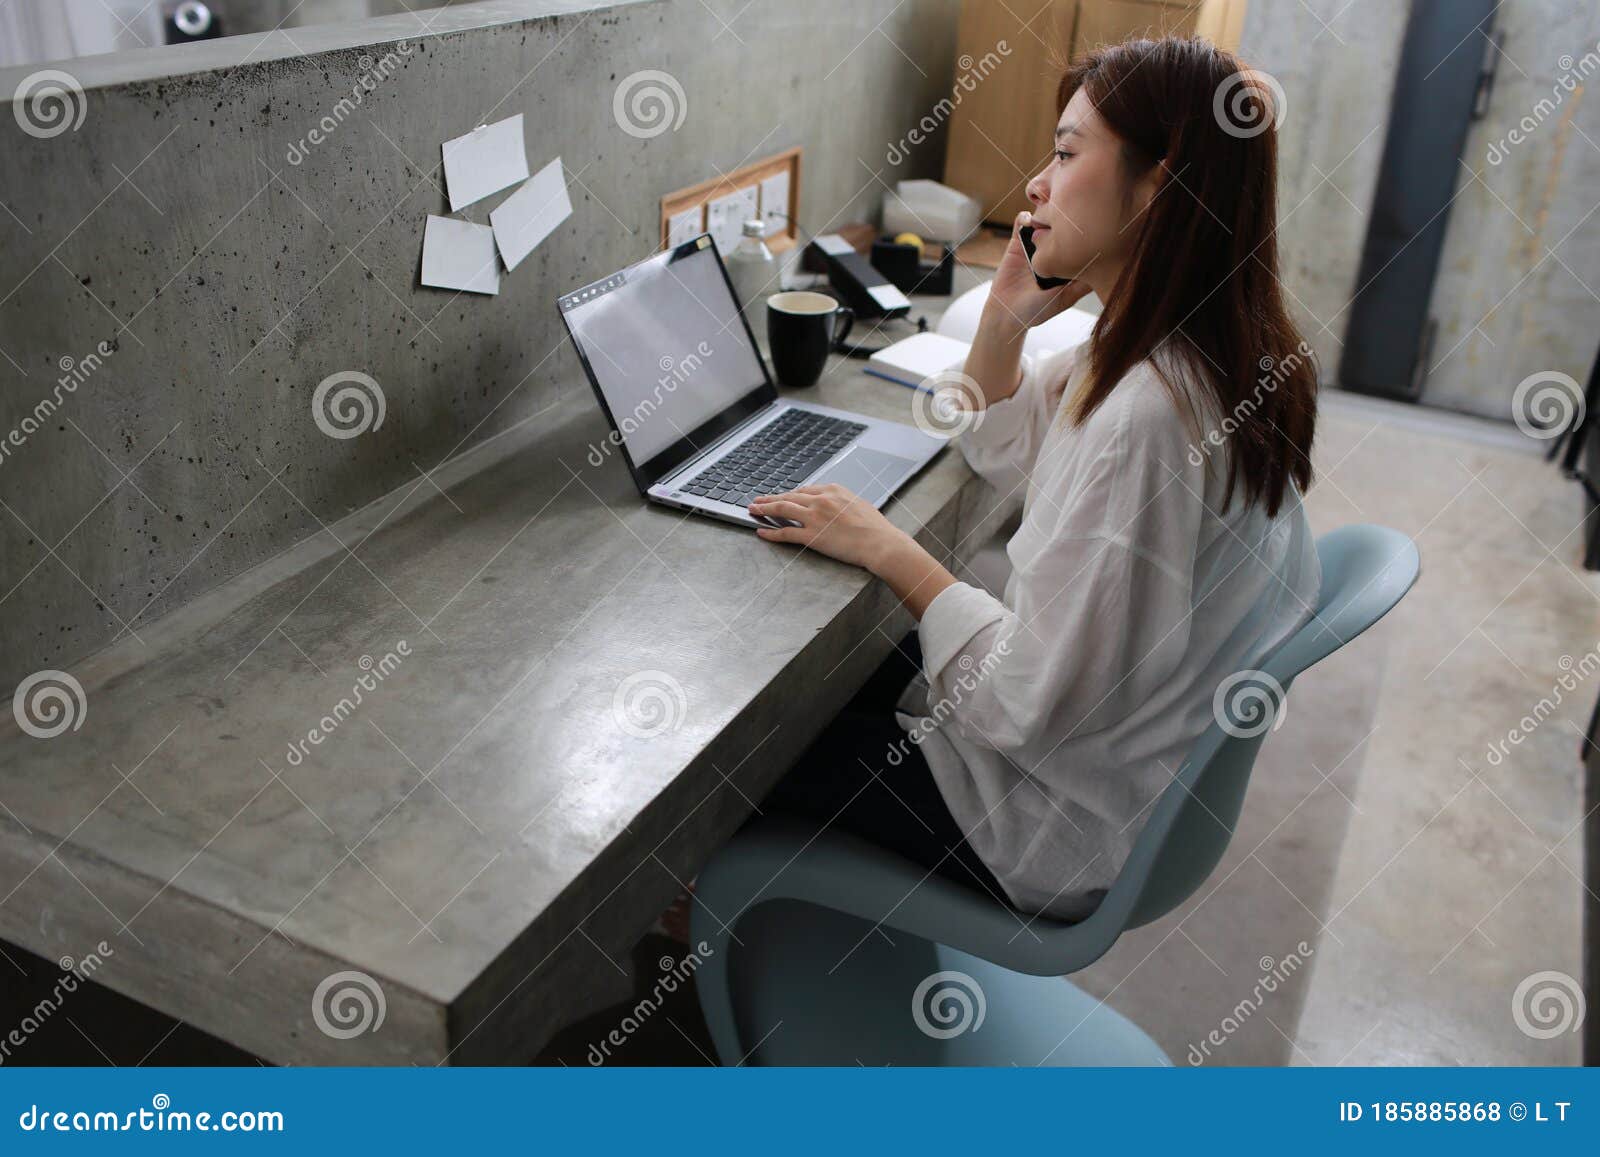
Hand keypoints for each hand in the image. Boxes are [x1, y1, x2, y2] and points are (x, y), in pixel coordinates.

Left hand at [749, 484, 959, 618]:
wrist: (880, 542)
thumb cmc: (875, 527)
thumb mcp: (859, 504)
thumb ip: (842, 502)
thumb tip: (837, 505)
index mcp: (833, 490)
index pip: (805, 490)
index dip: (790, 494)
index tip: (781, 496)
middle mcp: (821, 500)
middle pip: (789, 496)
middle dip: (771, 498)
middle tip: (758, 499)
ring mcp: (814, 517)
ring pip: (782, 509)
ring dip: (764, 509)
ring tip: (753, 510)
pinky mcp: (811, 536)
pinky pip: (785, 533)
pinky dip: (771, 532)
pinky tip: (761, 531)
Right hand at [986, 210, 1092, 332]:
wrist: (1007, 314)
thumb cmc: (1037, 310)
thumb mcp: (1066, 297)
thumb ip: (1083, 284)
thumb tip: (1107, 267)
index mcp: (1066, 259)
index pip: (1078, 237)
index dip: (1084, 226)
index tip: (1090, 217)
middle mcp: (1052, 249)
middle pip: (1061, 224)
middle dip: (1066, 214)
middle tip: (1071, 207)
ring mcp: (1035, 244)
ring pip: (1042, 220)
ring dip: (1045, 211)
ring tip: (1050, 208)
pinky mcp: (1017, 243)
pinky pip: (1020, 224)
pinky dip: (1024, 217)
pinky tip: (1029, 220)